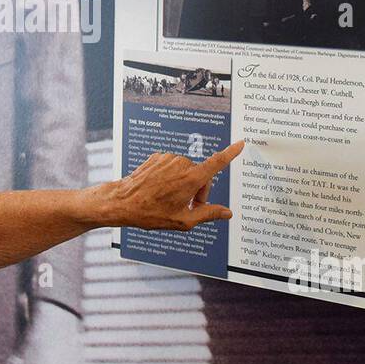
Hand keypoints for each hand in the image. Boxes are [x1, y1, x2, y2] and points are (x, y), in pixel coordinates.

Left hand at [99, 140, 242, 230]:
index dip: (231, 153)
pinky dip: (171, 177)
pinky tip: (160, 189)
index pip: (217, 163)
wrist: (123, 201)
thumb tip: (227, 213)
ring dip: (184, 183)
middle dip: (198, 190)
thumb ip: (208, 214)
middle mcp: (182, 163)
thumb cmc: (152, 213)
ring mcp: (168, 158)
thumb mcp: (183, 220)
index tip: (241, 143)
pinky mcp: (158, 157)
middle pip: (201, 175)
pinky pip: (172, 166)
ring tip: (169, 199)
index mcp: (192, 178)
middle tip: (186, 207)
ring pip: (186, 171)